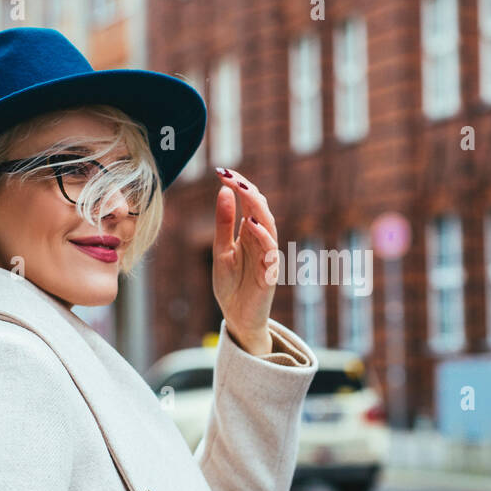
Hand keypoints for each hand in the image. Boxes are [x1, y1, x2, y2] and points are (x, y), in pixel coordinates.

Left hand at [211, 167, 277, 355]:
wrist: (237, 318)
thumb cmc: (231, 285)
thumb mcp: (220, 250)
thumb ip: (224, 223)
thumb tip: (224, 191)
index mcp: (249, 233)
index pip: (249, 203)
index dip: (238, 186)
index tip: (221, 171)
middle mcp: (261, 241)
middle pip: (260, 209)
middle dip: (247, 190)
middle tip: (232, 175)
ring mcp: (267, 257)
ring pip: (268, 226)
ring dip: (257, 208)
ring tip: (244, 191)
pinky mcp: (268, 275)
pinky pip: (269, 252)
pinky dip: (262, 237)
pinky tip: (251, 224)